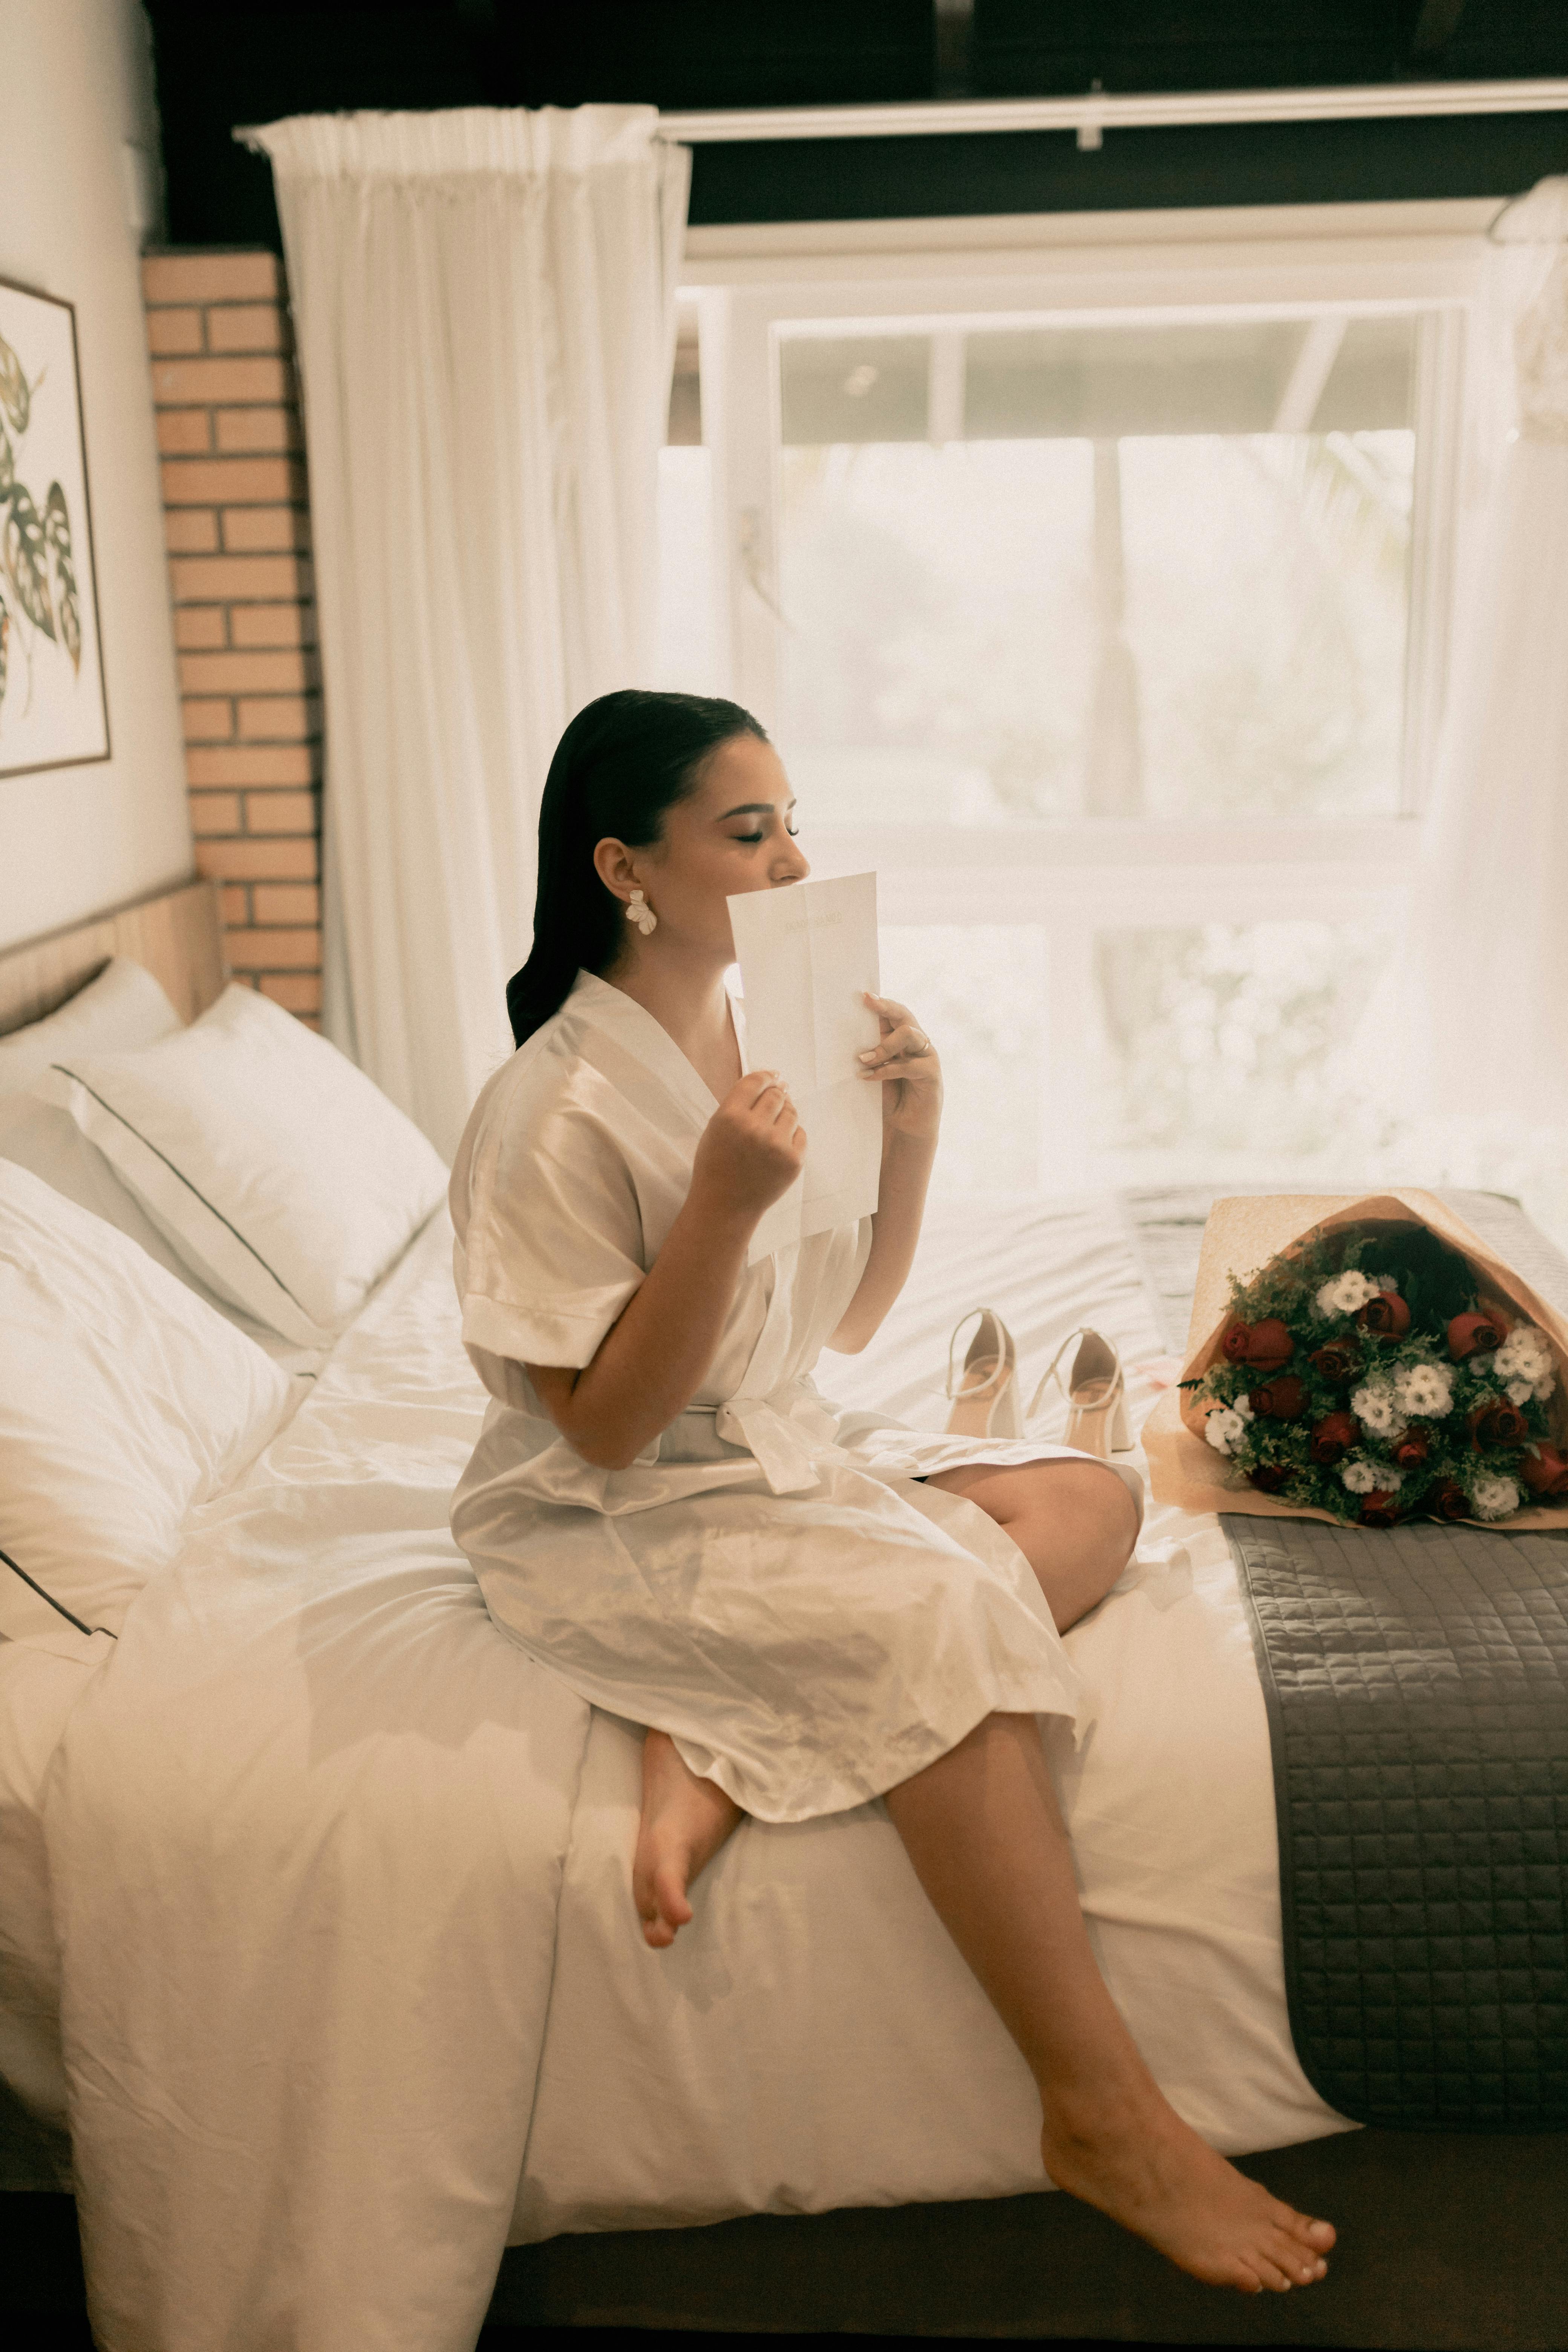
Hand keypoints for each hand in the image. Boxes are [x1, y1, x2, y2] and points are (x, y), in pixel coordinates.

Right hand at [691, 1069, 806, 1223]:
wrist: (725, 1206)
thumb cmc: (716, 1166)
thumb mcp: (715, 1129)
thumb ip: (738, 1105)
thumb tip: (771, 1083)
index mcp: (730, 1117)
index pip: (755, 1082)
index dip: (766, 1075)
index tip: (773, 1075)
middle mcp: (754, 1128)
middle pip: (776, 1095)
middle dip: (777, 1093)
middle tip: (777, 1095)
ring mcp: (777, 1145)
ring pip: (791, 1112)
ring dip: (785, 1112)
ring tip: (775, 1123)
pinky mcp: (793, 1161)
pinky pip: (801, 1134)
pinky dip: (792, 1135)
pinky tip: (779, 1143)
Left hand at [858, 993, 941, 1143]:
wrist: (906, 1129)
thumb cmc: (889, 1098)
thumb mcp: (876, 1070)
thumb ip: (870, 1052)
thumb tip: (846, 1033)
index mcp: (903, 1040)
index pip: (895, 1013)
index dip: (882, 1003)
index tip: (863, 995)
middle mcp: (918, 1044)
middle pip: (905, 1016)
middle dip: (886, 1007)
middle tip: (867, 1003)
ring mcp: (927, 1057)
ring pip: (910, 1034)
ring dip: (883, 1046)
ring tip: (862, 1059)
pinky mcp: (931, 1075)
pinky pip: (908, 1065)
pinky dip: (886, 1070)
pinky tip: (868, 1077)